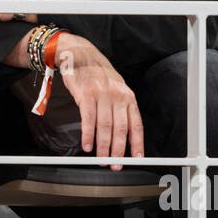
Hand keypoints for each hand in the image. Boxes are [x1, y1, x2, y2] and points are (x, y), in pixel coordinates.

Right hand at [54, 33, 143, 169]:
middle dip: (118, 150)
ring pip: (105, 127)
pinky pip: (88, 119)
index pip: (136, 124)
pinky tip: (87, 145)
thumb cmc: (97, 73)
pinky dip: (88, 135)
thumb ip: (119, 107)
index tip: (136, 158)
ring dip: (103, 146)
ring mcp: (102, 95)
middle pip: (121, 129)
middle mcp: (117, 96)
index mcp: (127, 96)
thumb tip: (120, 133)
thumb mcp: (115, 87)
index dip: (137, 144)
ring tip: (100, 159)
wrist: (80, 54)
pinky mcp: (86, 95)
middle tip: (114, 164)